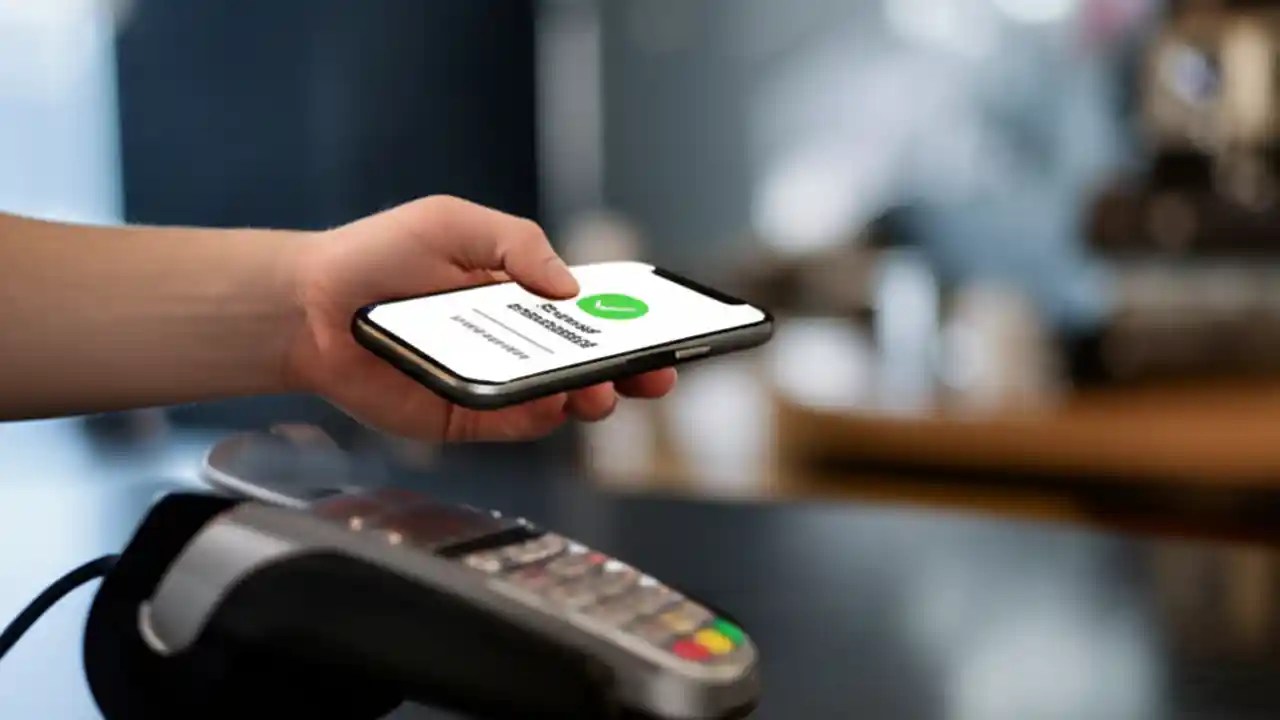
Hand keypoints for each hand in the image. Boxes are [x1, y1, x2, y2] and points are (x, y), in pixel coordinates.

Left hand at [285, 195, 675, 441]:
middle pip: (589, 364)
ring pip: (560, 400)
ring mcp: (494, 384)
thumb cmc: (379, 255)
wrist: (307, 306)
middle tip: (658, 373)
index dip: (630, 322)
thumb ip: (518, 246)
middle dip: (630, 371)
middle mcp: (515, 343)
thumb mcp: (455, 224)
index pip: (590, 313)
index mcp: (520, 294)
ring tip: (603, 391)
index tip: (666, 327)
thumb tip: (573, 287)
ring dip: (590, 398)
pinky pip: (514, 425)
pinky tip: (553, 406)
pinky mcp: (464, 419)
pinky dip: (539, 419)